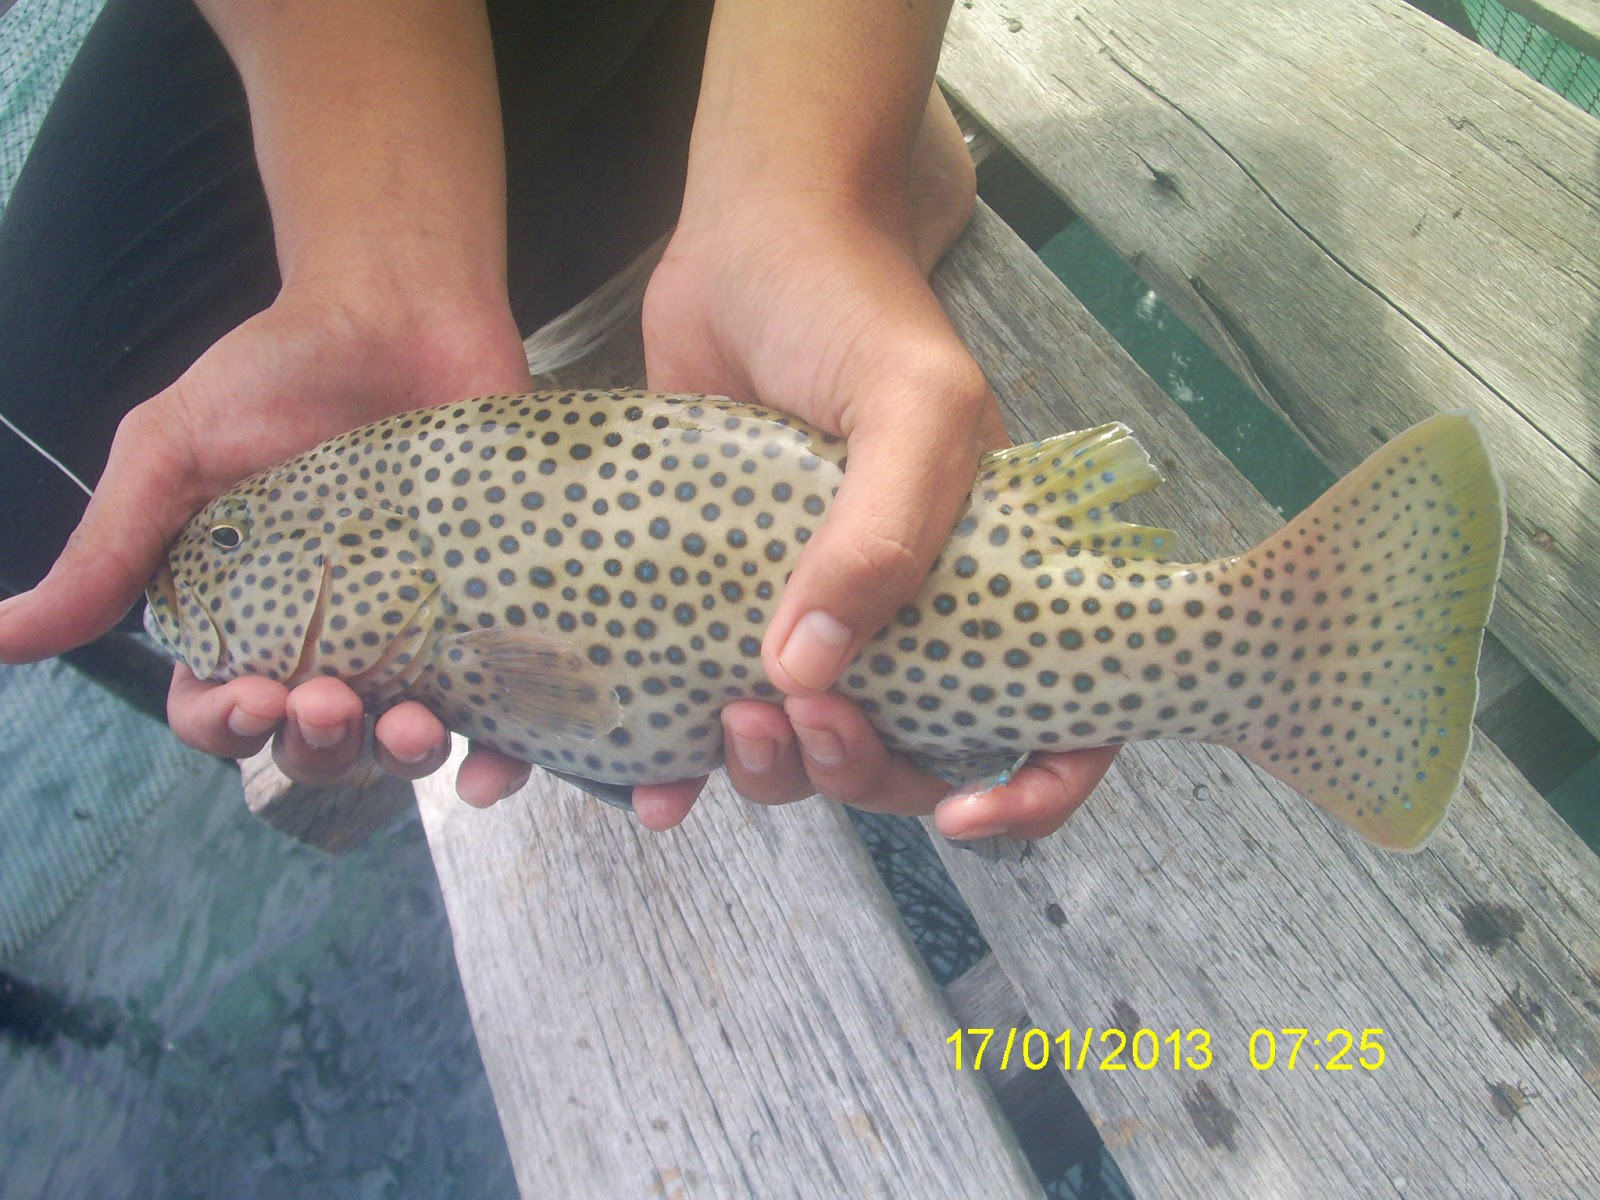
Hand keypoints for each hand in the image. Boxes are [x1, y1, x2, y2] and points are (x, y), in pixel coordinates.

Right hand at [0, 281, 537, 802]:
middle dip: (318, 747)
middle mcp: (330, 640)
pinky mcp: (487, 614)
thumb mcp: (174, 453)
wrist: (399, 308)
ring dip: (400, 759)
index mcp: (243, 619)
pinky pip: (498, 713)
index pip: (221, 714)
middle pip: (315, 744)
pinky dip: (495, 760)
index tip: (249, 696)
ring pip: (402, 743)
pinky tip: (490, 770)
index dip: (227, 727)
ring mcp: (414, 631)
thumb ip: (107, 551)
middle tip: (329, 702)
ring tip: (408, 727)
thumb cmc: (278, 375)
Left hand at [632, 94, 1116, 839]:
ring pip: (816, 748)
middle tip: (795, 717)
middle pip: (916, 754)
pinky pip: (721, 713)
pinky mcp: (732, 604)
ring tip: (726, 722)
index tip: (963, 820)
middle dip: (861, 770)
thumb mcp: (909, 406)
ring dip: (777, 773)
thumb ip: (883, 534)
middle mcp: (918, 612)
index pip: (1058, 719)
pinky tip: (651, 788)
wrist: (745, 243)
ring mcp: (823, 613)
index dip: (1030, 793)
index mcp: (998, 578)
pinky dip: (689, 769)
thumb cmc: (856, 312)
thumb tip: (814, 675)